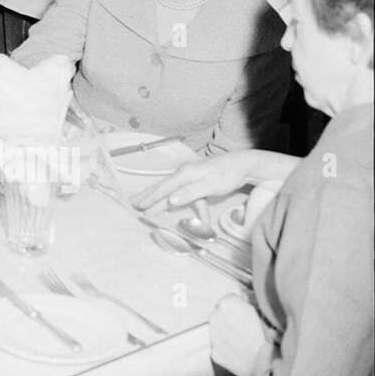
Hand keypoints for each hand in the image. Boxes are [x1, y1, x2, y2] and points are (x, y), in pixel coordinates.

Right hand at [134, 152, 254, 214]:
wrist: (242, 164)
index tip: (139, 206)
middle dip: (148, 195)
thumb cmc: (226, 175)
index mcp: (185, 174)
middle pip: (162, 186)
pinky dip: (180, 200)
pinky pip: (182, 191)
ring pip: (170, 188)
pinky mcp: (195, 179)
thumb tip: (170, 199)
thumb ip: (190, 193)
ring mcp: (189, 175)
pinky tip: (184, 211)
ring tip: (145, 205)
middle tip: (133, 204)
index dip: (151, 197)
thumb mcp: (210, 185)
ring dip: (159, 198)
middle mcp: (183, 173)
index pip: (164, 187)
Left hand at [209, 294, 269, 375]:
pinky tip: (240, 352)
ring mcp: (212, 336)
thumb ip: (249, 300)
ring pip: (218, 331)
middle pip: (220, 314)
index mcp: (226, 303)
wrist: (269, 363)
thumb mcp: (263, 310)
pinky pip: (219, 348)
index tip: (248, 315)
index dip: (240, 307)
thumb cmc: (270, 336)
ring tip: (244, 341)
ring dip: (227, 334)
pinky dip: (227, 350)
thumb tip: (245, 297)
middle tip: (246, 329)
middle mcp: (215, 317)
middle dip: (230, 319)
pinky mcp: (214, 353)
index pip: (229, 300)